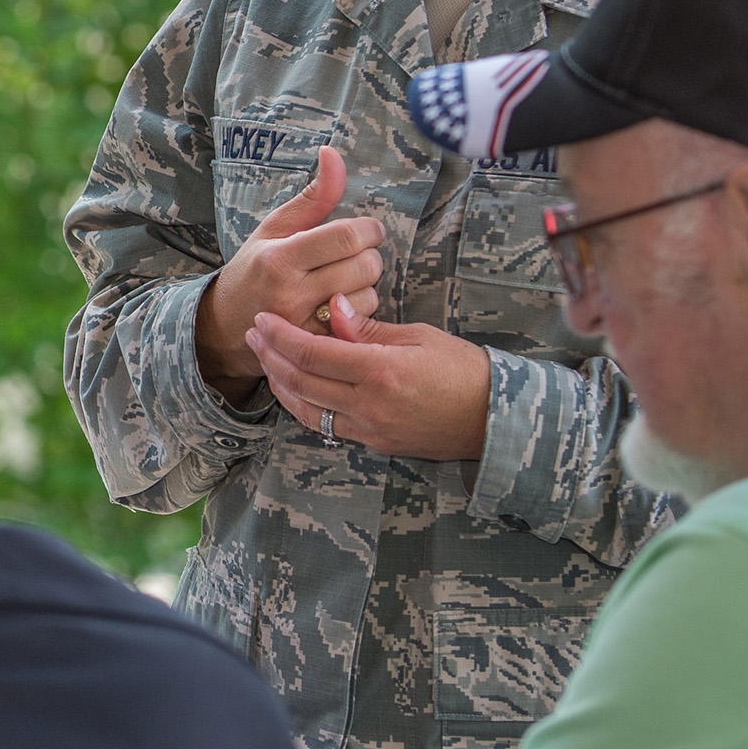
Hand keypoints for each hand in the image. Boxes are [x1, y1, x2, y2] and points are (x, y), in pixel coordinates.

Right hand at [196, 147, 384, 403]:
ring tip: (344, 281)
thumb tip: (333, 153)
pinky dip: (359, 311)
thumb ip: (313, 195)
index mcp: (280, 258)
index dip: (369, 229)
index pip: (348, 236)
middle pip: (365, 266)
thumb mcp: (276, 227)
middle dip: (369, 255)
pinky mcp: (316, 347)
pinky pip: (361, 324)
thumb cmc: (255, 268)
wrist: (225, 326)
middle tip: (355, 255)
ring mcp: (304, 326)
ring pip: (369, 296)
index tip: (368, 230)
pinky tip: (341, 305)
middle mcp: (291, 294)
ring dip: (366, 286)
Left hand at [245, 293, 490, 459]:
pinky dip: (302, 405)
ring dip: (279, 382)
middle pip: (300, 382)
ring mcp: (369, 429)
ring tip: (265, 358)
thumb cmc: (463, 369)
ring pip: (306, 409)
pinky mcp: (373, 443)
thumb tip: (330, 305)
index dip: (281, 335)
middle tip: (253, 333)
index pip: (312, 353)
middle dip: (270, 356)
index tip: (263, 319)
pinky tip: (292, 387)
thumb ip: (367, 327)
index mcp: (379, 372)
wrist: (494, 418)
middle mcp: (368, 406)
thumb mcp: (418, 336)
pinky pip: (325, 426)